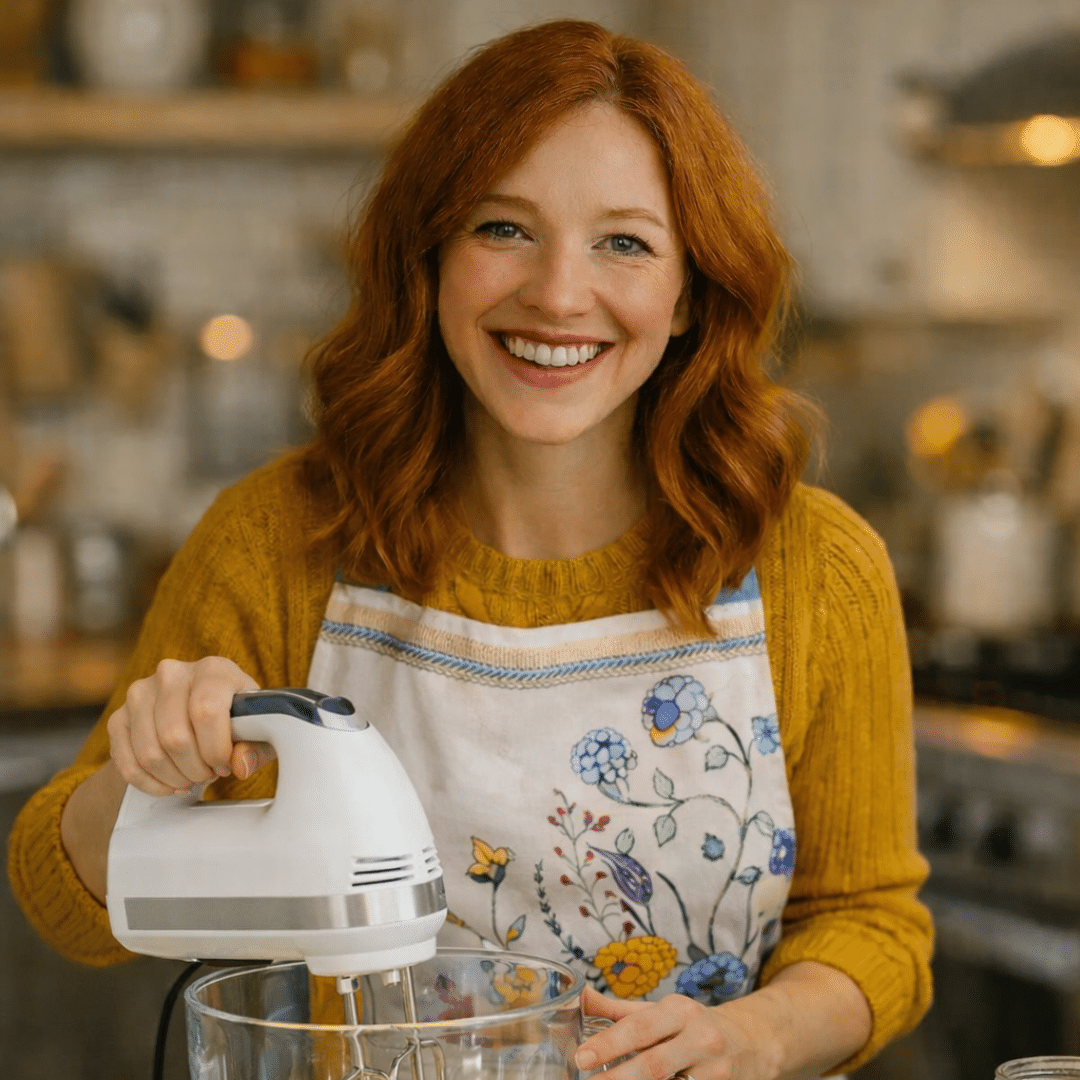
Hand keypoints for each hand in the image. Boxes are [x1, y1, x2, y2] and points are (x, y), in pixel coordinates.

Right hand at [107, 657, 271, 794]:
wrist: (203, 712)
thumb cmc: (237, 720)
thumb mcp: (259, 730)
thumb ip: (256, 747)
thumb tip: (239, 766)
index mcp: (213, 668)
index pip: (206, 711)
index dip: (216, 749)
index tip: (226, 765)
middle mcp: (172, 673)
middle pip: (175, 736)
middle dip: (196, 769)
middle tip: (209, 774)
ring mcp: (140, 693)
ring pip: (149, 753)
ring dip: (174, 778)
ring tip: (193, 778)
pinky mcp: (118, 716)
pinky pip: (126, 762)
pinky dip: (150, 783)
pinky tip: (170, 784)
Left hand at [577, 986, 780, 1079]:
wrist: (752, 1042)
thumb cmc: (694, 1026)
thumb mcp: (662, 1010)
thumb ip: (620, 1010)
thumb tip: (578, 996)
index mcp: (680, 1011)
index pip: (639, 1027)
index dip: (609, 1044)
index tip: (582, 1058)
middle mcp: (700, 1039)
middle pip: (653, 1066)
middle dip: (619, 1078)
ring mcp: (715, 1072)